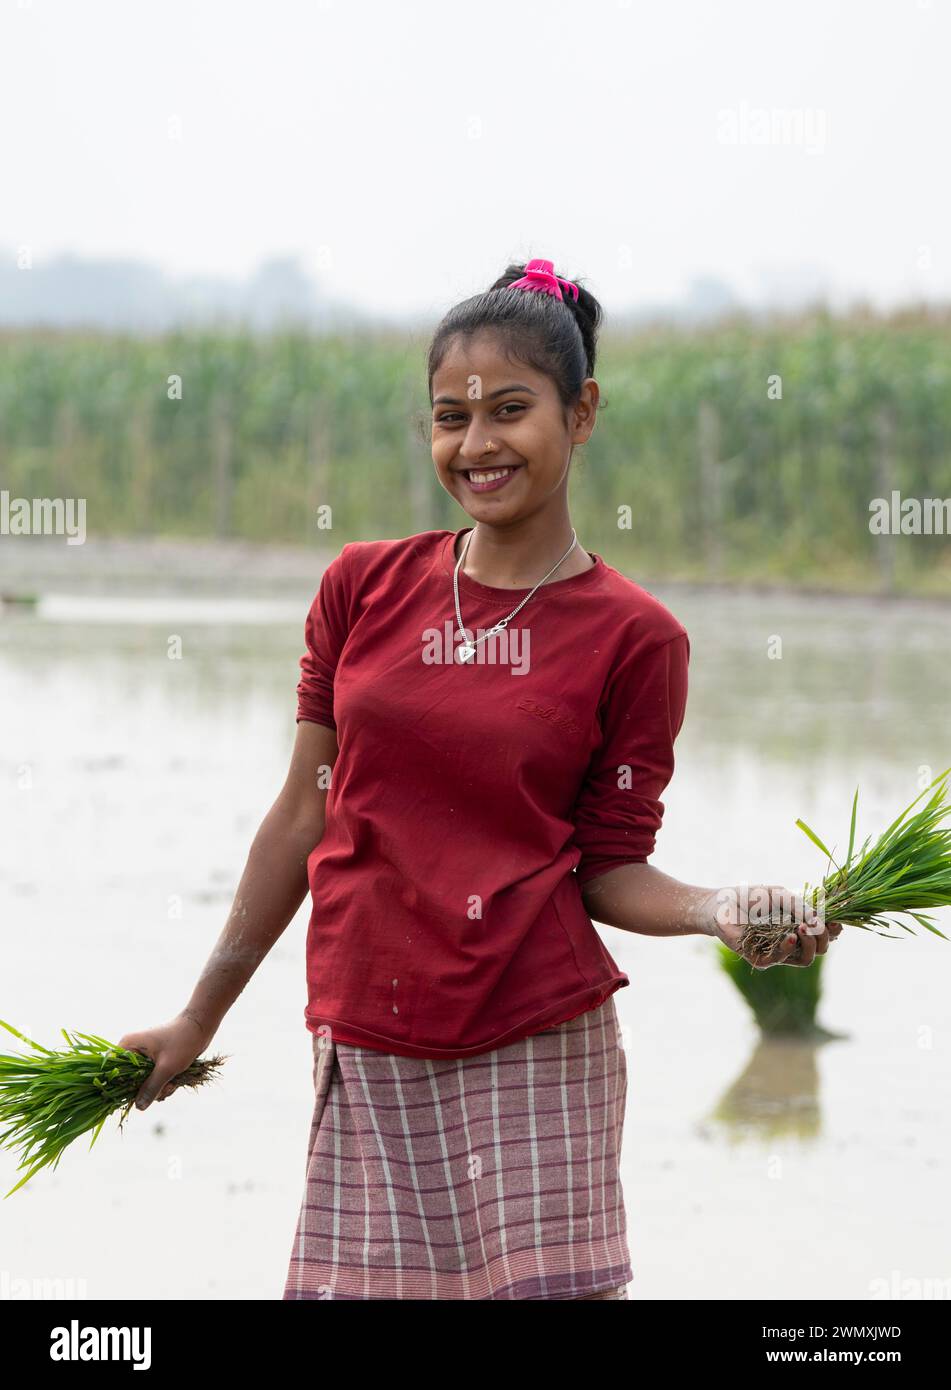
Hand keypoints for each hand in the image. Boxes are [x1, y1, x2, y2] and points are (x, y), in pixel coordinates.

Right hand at [116, 1010, 216, 1109]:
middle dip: (149, 1090)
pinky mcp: (154, 1063)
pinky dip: (164, 1084)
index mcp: (128, 1047)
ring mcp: (143, 1059)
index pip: (114, 1073)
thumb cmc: (182, 1041)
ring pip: (144, 1084)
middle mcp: (132, 1052)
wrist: (201, 1027)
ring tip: (173, 1082)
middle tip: (164, 1087)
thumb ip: (151, 1088)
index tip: (139, 1093)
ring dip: (159, 1088)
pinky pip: (154, 1081)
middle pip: (131, 1083)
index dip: (123, 1087)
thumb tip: (138, 1107)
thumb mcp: (166, 1068)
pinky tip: (175, 1081)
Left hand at [698, 883, 842, 968]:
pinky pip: (781, 960)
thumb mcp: (781, 896)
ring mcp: (777, 953)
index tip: (836, 921)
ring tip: (804, 928)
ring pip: (807, 959)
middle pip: (821, 949)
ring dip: (811, 944)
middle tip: (817, 924)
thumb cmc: (751, 898)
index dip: (835, 930)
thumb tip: (819, 920)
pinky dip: (789, 948)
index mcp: (799, 927)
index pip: (824, 935)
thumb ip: (800, 906)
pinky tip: (791, 936)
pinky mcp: (760, 959)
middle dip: (825, 938)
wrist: (721, 903)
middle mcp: (792, 943)